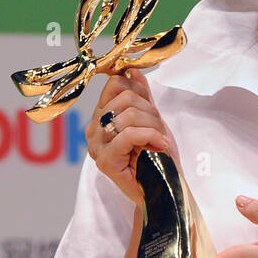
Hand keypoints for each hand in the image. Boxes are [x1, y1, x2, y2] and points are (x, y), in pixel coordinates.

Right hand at [85, 68, 182, 209]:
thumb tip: (131, 70)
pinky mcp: (104, 161)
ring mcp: (96, 146)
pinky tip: (161, 145)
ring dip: (154, 125)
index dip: (140, 91)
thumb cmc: (157, 156)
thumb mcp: (152, 120)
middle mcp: (93, 129)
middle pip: (124, 97)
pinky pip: (128, 134)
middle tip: (160, 130)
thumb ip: (141, 96)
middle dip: (151, 111)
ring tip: (160, 140)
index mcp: (100, 117)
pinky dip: (151, 136)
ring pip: (128, 114)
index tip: (153, 110)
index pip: (115, 84)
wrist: (164, 187)